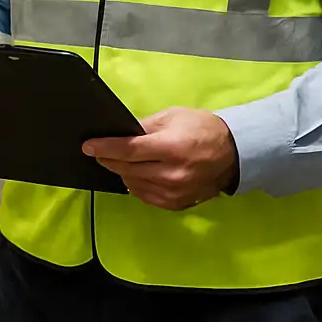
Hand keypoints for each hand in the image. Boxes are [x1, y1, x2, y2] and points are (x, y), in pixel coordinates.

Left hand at [83, 107, 237, 210]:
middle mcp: (171, 174)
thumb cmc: (203, 129)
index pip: (128, 150)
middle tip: (99, 152)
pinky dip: (136, 186)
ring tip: (119, 162)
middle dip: (109, 160)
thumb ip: (145, 126)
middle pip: (127, 169)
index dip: (105, 148)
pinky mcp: (177, 204)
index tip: (88, 146)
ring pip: (133, 185)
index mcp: (171, 148)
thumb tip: (120, 133)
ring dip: (122, 173)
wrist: (234, 153)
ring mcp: (174, 193)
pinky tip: (135, 175)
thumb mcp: (173, 116)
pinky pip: (146, 197)